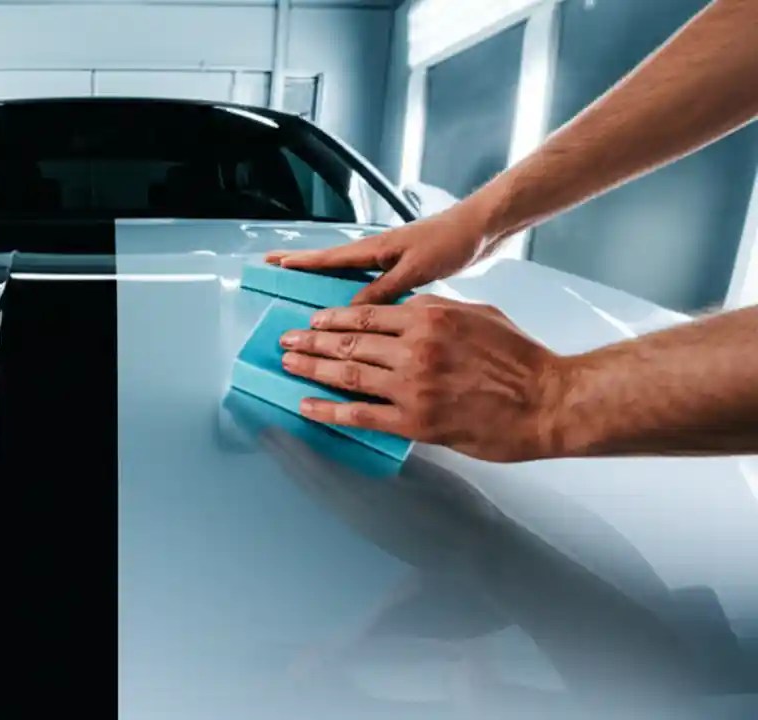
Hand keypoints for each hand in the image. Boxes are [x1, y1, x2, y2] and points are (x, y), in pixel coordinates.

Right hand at [265, 198, 499, 304]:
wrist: (486, 229)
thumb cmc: (453, 241)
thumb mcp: (415, 269)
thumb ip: (383, 289)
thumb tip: (350, 308)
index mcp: (376, 249)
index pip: (328, 258)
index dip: (300, 262)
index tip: (272, 263)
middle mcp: (380, 253)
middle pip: (332, 263)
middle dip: (303, 267)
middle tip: (274, 269)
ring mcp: (393, 261)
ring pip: (350, 274)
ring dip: (328, 281)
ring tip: (305, 291)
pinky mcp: (409, 270)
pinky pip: (372, 284)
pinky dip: (357, 292)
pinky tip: (356, 305)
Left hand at [278, 295, 567, 461]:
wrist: (546, 402)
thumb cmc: (520, 358)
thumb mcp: (478, 314)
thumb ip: (437, 309)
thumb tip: (405, 309)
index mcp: (429, 317)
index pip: (366, 315)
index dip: (332, 318)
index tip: (311, 320)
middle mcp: (415, 348)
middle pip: (349, 342)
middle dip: (311, 341)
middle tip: (286, 341)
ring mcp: (412, 386)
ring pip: (347, 374)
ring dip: (311, 369)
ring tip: (288, 365)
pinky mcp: (415, 421)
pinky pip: (360, 415)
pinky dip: (328, 410)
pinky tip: (307, 405)